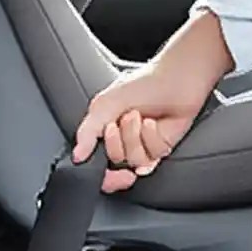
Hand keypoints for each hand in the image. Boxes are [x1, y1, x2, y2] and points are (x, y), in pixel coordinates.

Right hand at [73, 11, 234, 192]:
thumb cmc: (141, 84)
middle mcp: (124, 141)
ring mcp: (144, 145)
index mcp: (106, 131)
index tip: (95, 166)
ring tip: (137, 116)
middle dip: (116, 142)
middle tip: (117, 123)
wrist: (174, 79)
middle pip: (114, 162)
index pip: (97, 162)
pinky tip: (152, 122)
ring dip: (133, 137)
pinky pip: (153, 156)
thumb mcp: (104, 105)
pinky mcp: (162, 148)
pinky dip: (150, 138)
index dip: (97, 171)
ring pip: (133, 161)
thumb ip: (87, 132)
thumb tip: (76, 155)